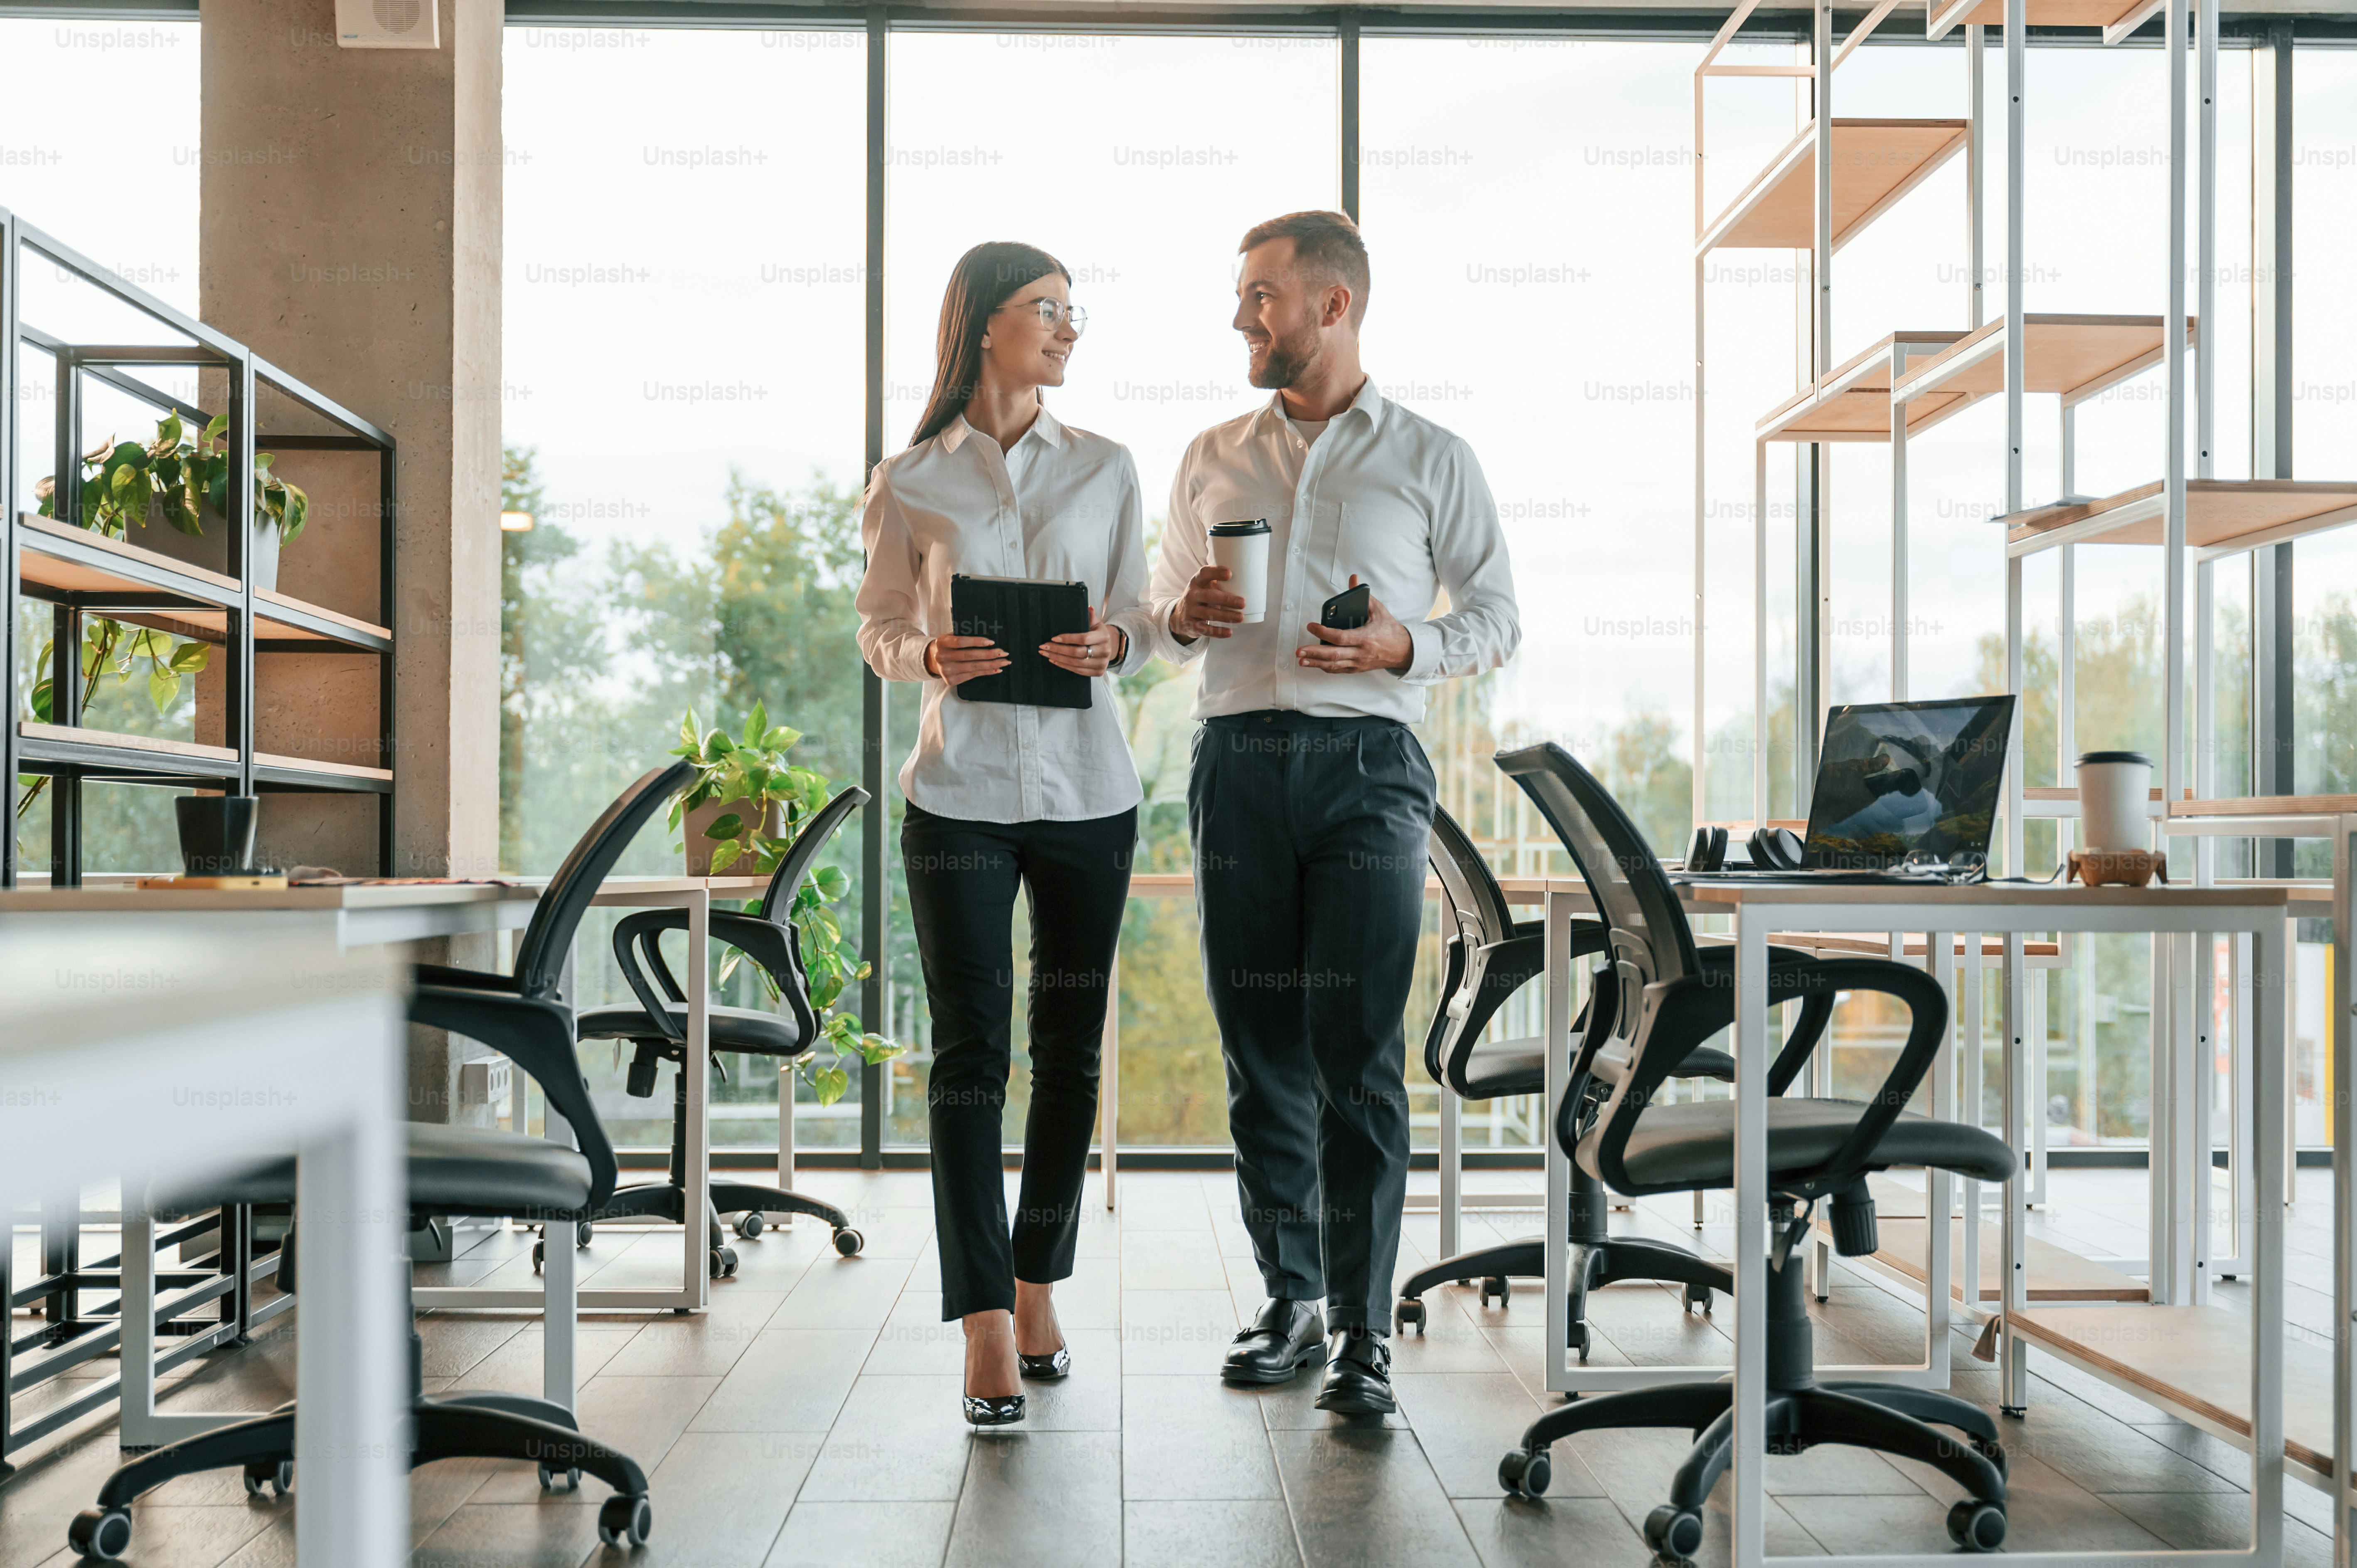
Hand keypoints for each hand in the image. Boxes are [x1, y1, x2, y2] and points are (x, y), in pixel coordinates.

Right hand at [926, 634, 1005, 686]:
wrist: (933, 660)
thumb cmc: (948, 645)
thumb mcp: (951, 636)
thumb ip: (964, 635)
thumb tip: (988, 637)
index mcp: (942, 643)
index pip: (961, 642)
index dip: (976, 642)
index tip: (992, 642)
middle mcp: (942, 657)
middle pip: (969, 656)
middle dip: (989, 654)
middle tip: (1003, 652)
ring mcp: (946, 671)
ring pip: (973, 667)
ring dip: (991, 664)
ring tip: (1004, 661)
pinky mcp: (951, 680)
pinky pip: (973, 676)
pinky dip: (986, 672)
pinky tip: (996, 669)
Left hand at [1041, 605, 1124, 676]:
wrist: (1109, 646)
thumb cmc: (1097, 632)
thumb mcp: (1095, 623)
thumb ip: (1090, 616)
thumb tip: (1089, 607)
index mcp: (1103, 637)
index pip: (1083, 639)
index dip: (1068, 639)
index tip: (1053, 638)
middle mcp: (1105, 651)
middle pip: (1077, 653)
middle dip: (1058, 650)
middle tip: (1044, 646)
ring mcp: (1102, 663)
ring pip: (1076, 663)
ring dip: (1058, 658)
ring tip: (1046, 654)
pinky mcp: (1098, 672)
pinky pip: (1078, 671)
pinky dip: (1065, 666)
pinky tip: (1054, 660)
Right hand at [1171, 563, 1245, 643]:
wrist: (1180, 615)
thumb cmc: (1202, 596)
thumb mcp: (1205, 586)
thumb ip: (1220, 584)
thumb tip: (1249, 584)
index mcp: (1197, 581)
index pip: (1204, 573)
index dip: (1216, 572)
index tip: (1230, 574)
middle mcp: (1192, 594)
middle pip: (1208, 596)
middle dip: (1226, 599)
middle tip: (1243, 603)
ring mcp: (1190, 610)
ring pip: (1208, 613)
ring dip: (1225, 616)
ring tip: (1240, 618)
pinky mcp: (1191, 625)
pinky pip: (1205, 629)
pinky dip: (1218, 632)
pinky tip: (1229, 632)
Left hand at [1297, 576, 1413, 674]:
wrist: (1403, 650)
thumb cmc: (1390, 629)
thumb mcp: (1379, 610)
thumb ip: (1363, 596)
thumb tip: (1352, 579)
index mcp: (1366, 638)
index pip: (1340, 637)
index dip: (1323, 632)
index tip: (1311, 626)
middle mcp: (1361, 653)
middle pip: (1333, 655)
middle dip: (1314, 653)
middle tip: (1299, 650)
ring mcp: (1358, 663)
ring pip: (1334, 665)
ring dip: (1316, 663)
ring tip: (1301, 659)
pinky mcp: (1357, 668)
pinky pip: (1339, 670)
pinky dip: (1326, 667)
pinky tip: (1315, 663)